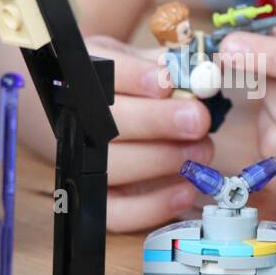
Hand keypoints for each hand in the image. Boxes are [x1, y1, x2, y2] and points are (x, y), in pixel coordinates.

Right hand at [85, 36, 211, 232]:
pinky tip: (187, 189)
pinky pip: (120, 213)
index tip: (166, 81)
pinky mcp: (96, 201)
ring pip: (115, 167)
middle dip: (157, 122)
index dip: (132, 76)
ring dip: (165, 160)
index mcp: (78, 77)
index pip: (97, 74)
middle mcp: (72, 121)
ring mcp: (82, 165)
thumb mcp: (135, 61)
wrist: (87, 117)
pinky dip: (156, 205)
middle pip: (107, 124)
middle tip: (198, 119)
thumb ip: (160, 65)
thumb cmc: (121, 85)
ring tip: (203, 150)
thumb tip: (196, 71)